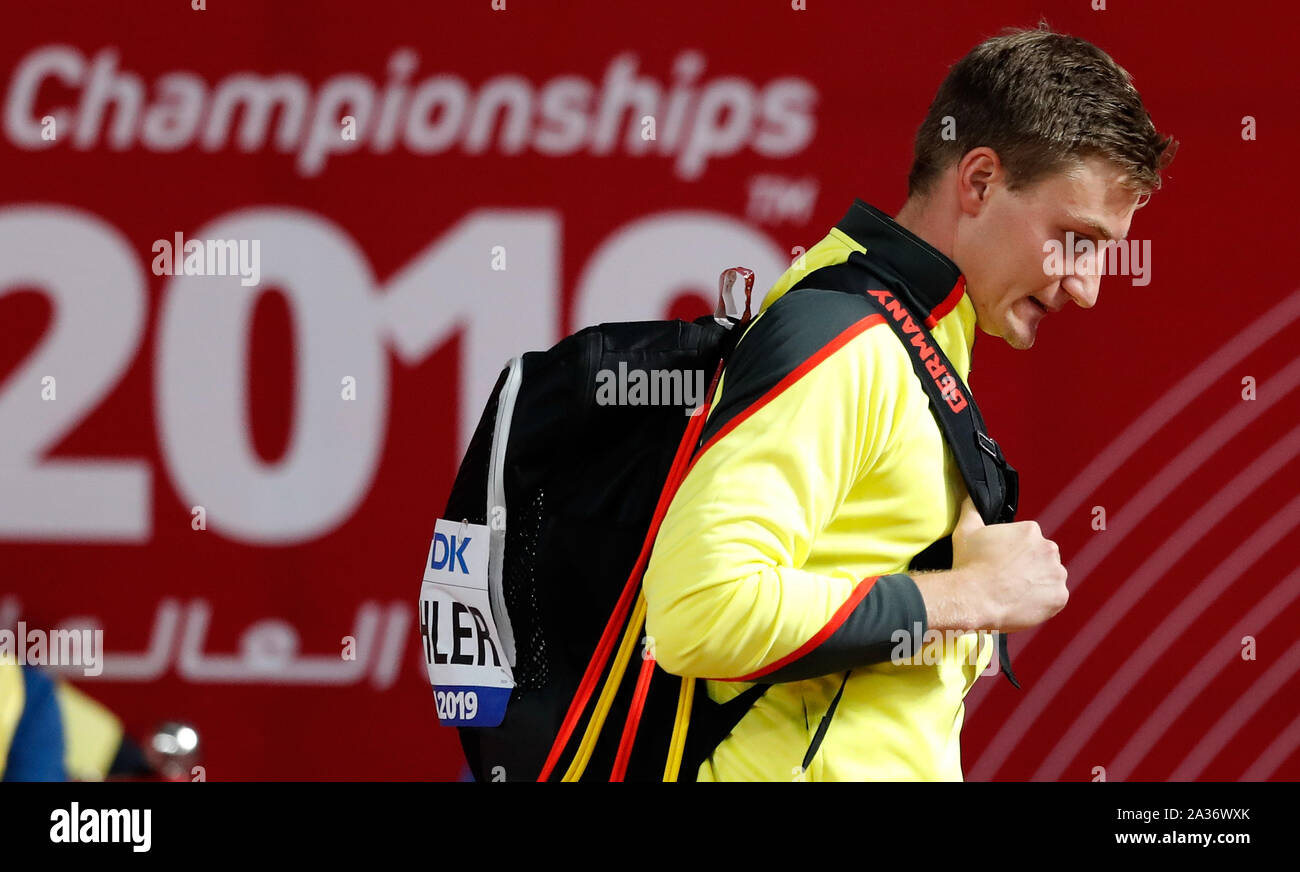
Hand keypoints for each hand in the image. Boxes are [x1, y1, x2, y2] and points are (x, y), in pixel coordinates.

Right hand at [950, 496, 1068, 632]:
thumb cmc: (969, 565)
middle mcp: (1049, 548)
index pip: (1029, 539)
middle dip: (1029, 566)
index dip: (1014, 552)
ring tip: (1015, 593)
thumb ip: (972, 508)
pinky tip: (1023, 603)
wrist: (973, 599)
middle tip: (1008, 578)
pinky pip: (1055, 599)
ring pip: (1050, 578)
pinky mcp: (1059, 596)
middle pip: (1042, 557)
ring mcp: (1056, 573)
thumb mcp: (965, 531)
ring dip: (1038, 584)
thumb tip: (971, 495)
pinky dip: (1043, 602)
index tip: (1002, 562)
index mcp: (1030, 530)